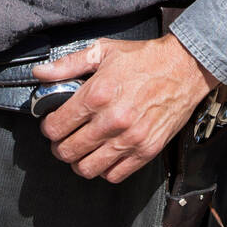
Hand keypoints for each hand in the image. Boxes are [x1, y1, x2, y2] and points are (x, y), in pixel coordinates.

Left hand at [32, 32, 217, 182]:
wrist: (185, 67)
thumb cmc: (145, 58)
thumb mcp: (103, 51)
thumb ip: (68, 64)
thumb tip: (40, 73)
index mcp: (98, 94)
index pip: (56, 127)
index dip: (48, 128)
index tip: (53, 124)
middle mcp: (112, 120)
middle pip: (68, 151)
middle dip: (59, 147)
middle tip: (64, 139)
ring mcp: (130, 139)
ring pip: (87, 169)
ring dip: (78, 162)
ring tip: (81, 150)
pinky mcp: (146, 150)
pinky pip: (114, 175)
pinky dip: (104, 169)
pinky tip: (104, 155)